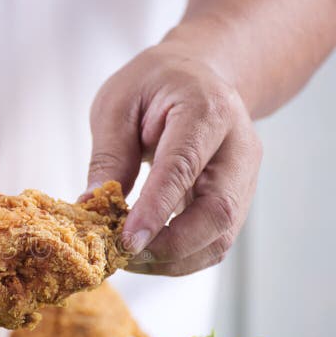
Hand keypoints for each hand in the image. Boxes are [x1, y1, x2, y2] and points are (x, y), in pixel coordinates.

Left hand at [86, 43, 261, 275]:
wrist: (201, 76)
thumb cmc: (156, 84)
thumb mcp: (118, 103)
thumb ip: (109, 155)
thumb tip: (91, 207)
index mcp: (207, 111)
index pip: (184, 168)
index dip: (156, 210)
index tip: (126, 241)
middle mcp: (238, 148)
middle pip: (218, 212)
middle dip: (170, 246)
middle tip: (123, 255)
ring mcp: (244, 178)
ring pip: (221, 237)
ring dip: (174, 260)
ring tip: (129, 258)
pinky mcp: (237, 201)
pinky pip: (215, 242)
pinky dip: (181, 258)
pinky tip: (147, 253)